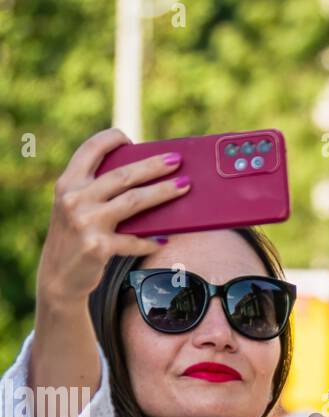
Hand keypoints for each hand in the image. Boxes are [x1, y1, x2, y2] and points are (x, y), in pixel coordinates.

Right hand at [37, 127, 189, 311]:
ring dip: (163, 193)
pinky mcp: (98, 247)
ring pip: (134, 201)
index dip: (111, 139)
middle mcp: (74, 199)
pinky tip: (166, 238)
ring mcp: (86, 222)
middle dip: (153, 166)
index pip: (90, 149)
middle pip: (123, 175)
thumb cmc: (76, 237)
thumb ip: (97, 191)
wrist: (58, 277)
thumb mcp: (76, 208)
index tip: (131, 139)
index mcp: (68, 183)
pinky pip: (134, 240)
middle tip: (177, 160)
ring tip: (183, 186)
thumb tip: (144, 177)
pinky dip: (151, 240)